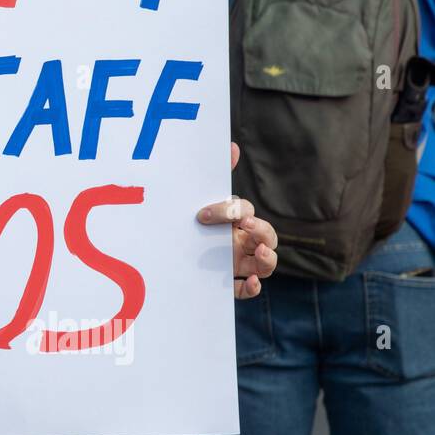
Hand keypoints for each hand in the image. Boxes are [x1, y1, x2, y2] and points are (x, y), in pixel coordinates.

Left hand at [196, 142, 277, 298]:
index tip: (205, 213)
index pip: (246, 211)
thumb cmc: (189, 221)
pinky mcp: (229, 283)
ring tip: (260, 255)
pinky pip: (247, 288)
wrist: (165, 250)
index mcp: (235, 220)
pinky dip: (252, 288)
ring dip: (268, 259)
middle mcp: (242, 241)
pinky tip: (249, 283)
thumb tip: (232, 146)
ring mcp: (239, 263)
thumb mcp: (197, 199)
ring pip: (266, 264)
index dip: (233, 210)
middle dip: (262, 230)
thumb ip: (216, 175)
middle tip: (246, 226)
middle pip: (268, 236)